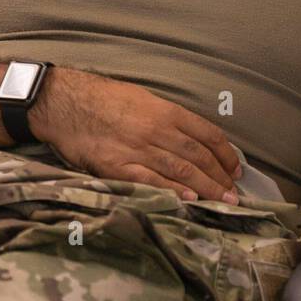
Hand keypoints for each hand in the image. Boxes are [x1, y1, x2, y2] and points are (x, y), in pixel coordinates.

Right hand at [29, 67, 242, 201]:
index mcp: (165, 111)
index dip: (226, 154)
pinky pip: (151, 180)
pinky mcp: (117, 166)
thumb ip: (168, 118)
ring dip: (206, 188)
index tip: (236, 169)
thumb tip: (194, 139)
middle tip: (235, 194)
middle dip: (221, 177)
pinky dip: (173, 191)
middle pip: (199, 156)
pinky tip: (190, 200)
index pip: (207, 134)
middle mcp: (156, 130)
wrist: (63, 103)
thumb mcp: (143, 98)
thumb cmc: (103, 99)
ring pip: (182, 170)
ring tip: (222, 201)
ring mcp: (137, 149)